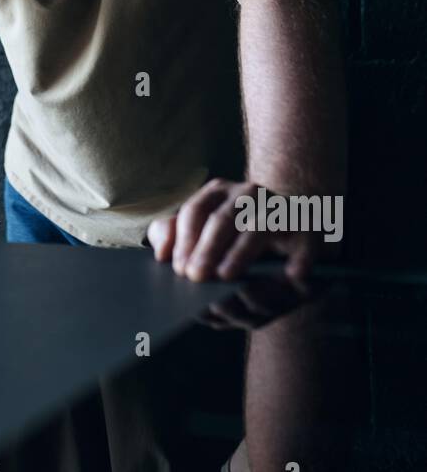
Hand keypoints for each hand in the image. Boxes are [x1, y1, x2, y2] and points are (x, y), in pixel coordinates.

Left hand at [146, 178, 332, 284]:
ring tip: (226, 276)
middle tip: (195, 277)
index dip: (184, 241)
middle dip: (207, 250)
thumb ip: (174, 238)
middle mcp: (249, 195)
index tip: (177, 269)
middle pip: (223, 220)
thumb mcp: (201, 236)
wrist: (290, 229)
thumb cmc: (234, 240)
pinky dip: (302, 258)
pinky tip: (293, 275)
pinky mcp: (310, 230)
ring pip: (259, 228)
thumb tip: (161, 255)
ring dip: (242, 254)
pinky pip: (306, 242)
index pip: (195, 212)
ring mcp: (280, 210)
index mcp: (218, 194)